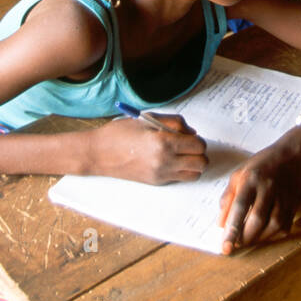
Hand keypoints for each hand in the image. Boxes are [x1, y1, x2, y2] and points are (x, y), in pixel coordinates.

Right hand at [91, 115, 207, 184]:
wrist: (99, 153)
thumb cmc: (120, 133)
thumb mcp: (148, 119)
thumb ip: (174, 122)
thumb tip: (191, 132)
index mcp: (163, 141)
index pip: (198, 144)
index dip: (196, 138)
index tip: (189, 135)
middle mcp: (164, 161)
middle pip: (201, 161)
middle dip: (199, 152)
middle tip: (188, 145)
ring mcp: (161, 174)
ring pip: (195, 173)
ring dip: (194, 163)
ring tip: (182, 154)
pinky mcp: (157, 182)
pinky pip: (181, 178)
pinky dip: (182, 170)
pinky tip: (171, 161)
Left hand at [218, 133, 300, 253]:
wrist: (292, 157)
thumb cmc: (261, 165)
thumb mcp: (238, 175)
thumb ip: (227, 198)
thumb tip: (221, 224)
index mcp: (251, 179)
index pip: (239, 207)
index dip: (232, 229)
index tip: (225, 247)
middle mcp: (268, 189)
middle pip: (257, 220)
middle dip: (245, 238)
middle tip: (234, 246)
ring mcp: (283, 198)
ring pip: (272, 227)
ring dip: (257, 239)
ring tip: (245, 241)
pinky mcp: (292, 207)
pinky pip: (282, 229)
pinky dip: (270, 236)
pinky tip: (261, 235)